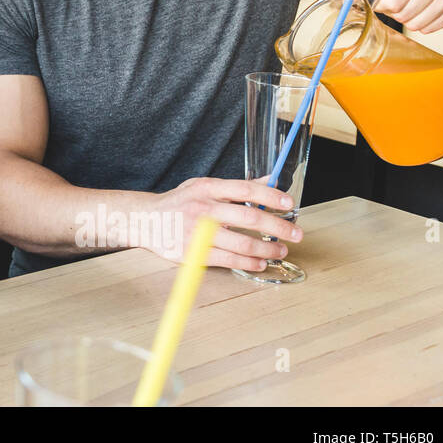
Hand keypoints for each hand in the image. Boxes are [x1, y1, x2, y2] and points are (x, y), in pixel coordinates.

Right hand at [146, 177, 301, 271]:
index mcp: (206, 188)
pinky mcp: (194, 253)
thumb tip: (270, 180)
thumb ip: (236, 186)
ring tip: (280, 251)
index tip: (289, 203)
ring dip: (267, 248)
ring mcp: (198, 232)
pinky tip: (260, 262)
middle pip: (249, 216)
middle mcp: (203, 208)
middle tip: (296, 234)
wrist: (146, 221)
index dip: (270, 195)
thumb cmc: (179, 203)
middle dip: (278, 226)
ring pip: (242, 242)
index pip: (244, 189)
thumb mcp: (203, 186)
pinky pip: (229, 259)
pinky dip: (249, 261)